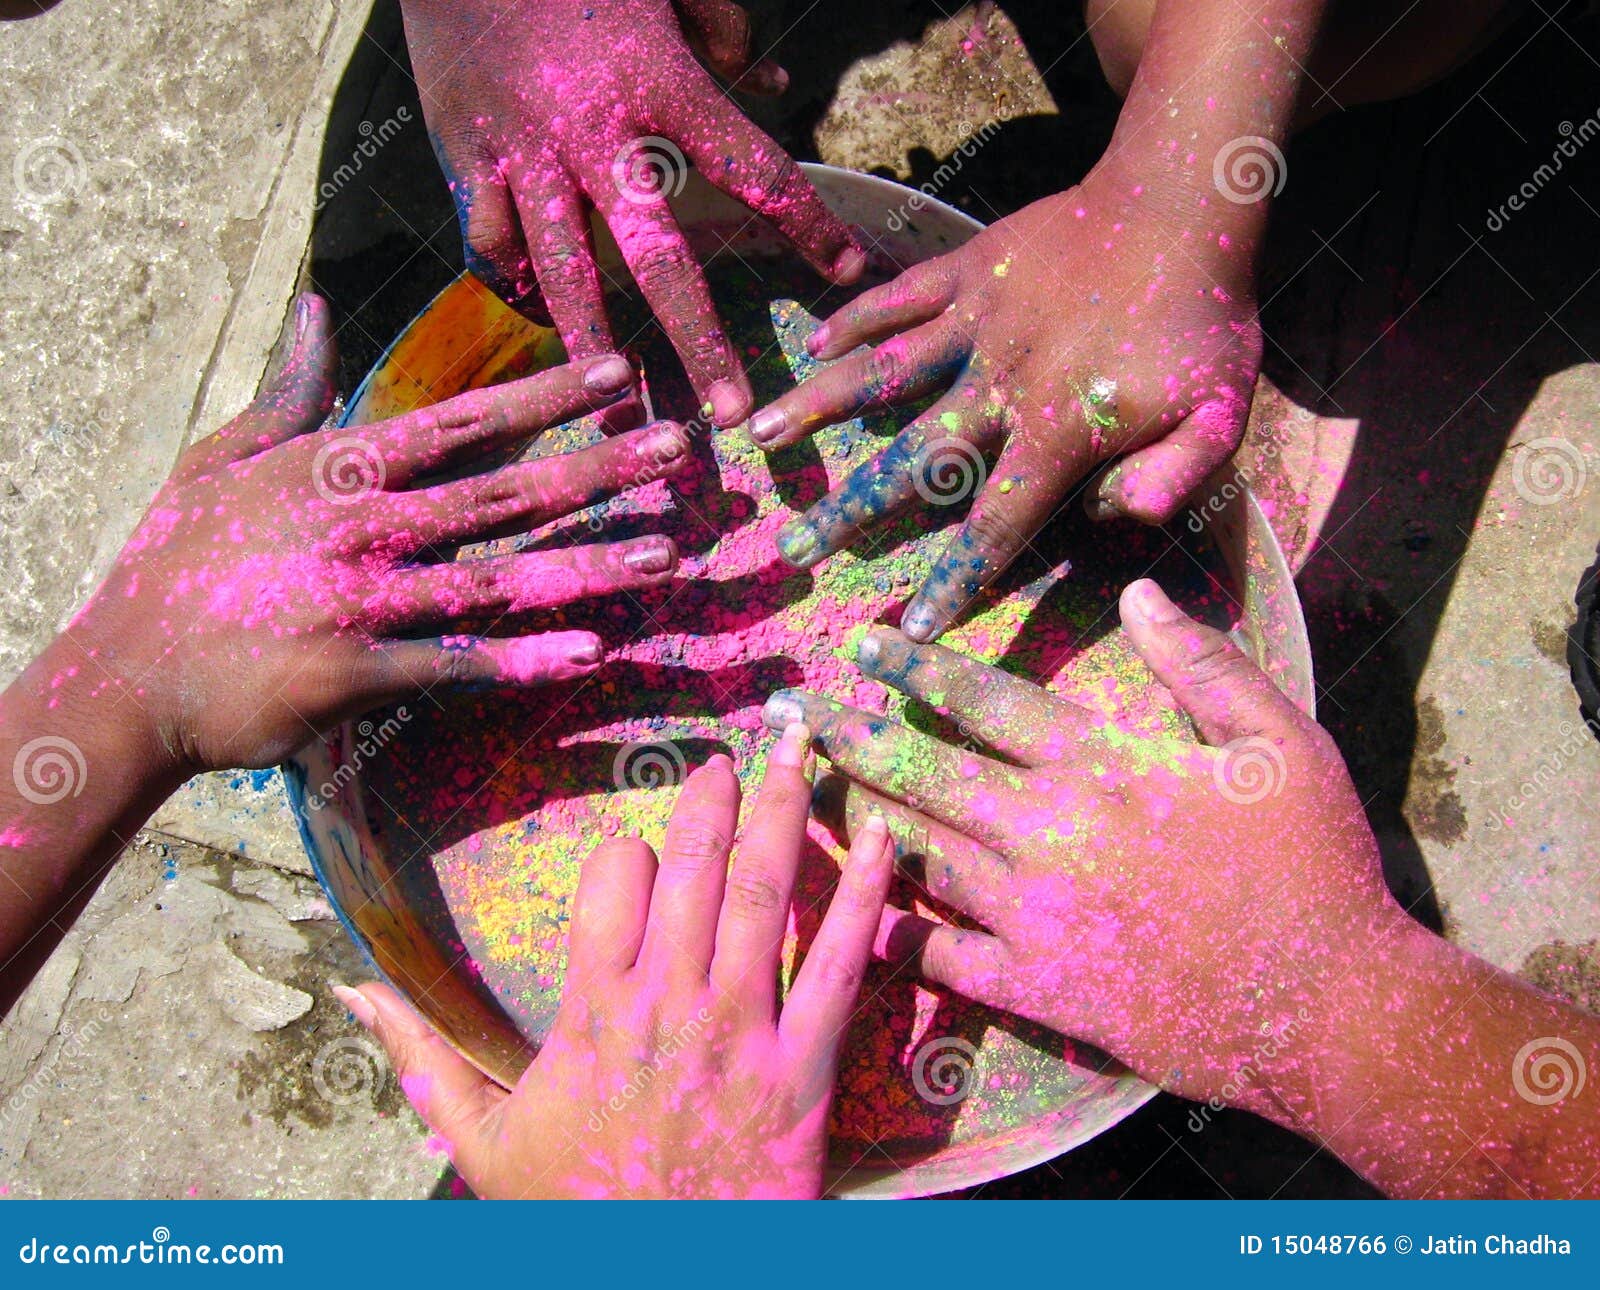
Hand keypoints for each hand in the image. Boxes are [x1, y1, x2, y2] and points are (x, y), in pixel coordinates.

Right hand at [69, 293, 689, 775]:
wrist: (127, 673)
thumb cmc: (176, 560)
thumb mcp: (224, 455)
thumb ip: (290, 387)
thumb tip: (322, 309)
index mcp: (339, 467)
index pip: (462, 420)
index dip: (545, 395)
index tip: (618, 376)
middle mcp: (364, 524)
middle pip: (503, 490)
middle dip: (598, 470)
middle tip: (681, 451)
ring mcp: (361, 599)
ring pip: (497, 575)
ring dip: (586, 565)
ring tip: (665, 556)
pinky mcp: (355, 672)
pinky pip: (455, 663)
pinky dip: (521, 660)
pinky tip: (590, 655)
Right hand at [339, 726, 895, 1198]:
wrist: (668, 1283)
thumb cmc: (577, 1215)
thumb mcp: (482, 1146)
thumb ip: (420, 1061)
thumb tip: (351, 993)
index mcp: (595, 1012)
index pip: (615, 883)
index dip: (628, 855)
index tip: (638, 853)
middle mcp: (672, 1003)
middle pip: (697, 868)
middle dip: (713, 799)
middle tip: (726, 756)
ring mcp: (745, 1030)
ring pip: (767, 894)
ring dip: (785, 814)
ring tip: (799, 754)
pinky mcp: (805, 1065)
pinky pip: (841, 965)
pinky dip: (866, 895)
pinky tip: (882, 837)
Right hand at [400, 0, 864, 425]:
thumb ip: (723, 35)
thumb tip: (772, 87)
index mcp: (660, 85)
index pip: (753, 168)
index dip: (806, 224)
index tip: (848, 271)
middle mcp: (597, 135)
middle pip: (658, 260)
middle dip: (698, 342)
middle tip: (727, 412)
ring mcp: (527, 153)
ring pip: (563, 272)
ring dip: (593, 346)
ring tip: (619, 408)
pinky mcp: (468, 157)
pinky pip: (491, 243)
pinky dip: (514, 285)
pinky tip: (538, 318)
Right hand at [748, 164, 1262, 639]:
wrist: (1184, 200)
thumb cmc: (1205, 319)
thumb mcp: (1221, 414)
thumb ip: (1173, 477)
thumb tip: (1118, 524)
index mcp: (1059, 429)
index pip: (998, 521)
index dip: (955, 577)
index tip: (912, 624)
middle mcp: (1000, 382)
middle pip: (913, 458)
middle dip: (851, 509)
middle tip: (795, 546)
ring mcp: (977, 320)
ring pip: (883, 372)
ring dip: (819, 406)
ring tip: (760, 434)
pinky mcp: (968, 268)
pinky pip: (899, 297)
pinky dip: (856, 320)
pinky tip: (814, 344)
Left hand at [760, 579, 1393, 1113]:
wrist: (1331, 1011)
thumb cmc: (1315, 867)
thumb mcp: (1281, 742)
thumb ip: (1203, 665)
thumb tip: (1139, 594)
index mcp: (1103, 765)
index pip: (984, 698)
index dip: (914, 665)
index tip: (858, 643)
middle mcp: (1049, 832)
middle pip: (926, 772)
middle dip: (856, 736)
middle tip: (798, 715)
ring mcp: (1033, 915)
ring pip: (918, 854)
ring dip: (859, 817)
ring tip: (808, 789)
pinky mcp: (1036, 988)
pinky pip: (941, 955)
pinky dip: (895, 928)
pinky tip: (856, 905)